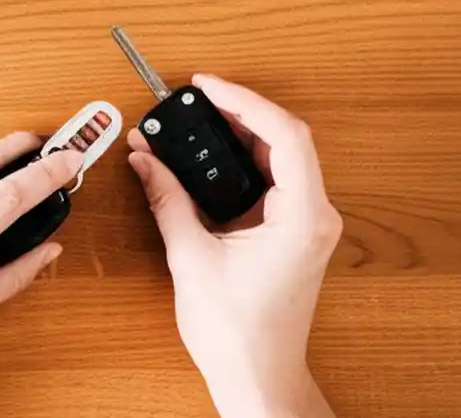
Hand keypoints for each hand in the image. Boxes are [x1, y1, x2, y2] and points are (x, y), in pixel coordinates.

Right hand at [128, 74, 340, 417]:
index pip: (284, 135)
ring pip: (281, 157)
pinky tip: (210, 156)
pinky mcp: (294, 232)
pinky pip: (275, 179)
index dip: (245, 100)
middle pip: (285, 139)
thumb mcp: (190, 256)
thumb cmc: (236, 331)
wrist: (257, 374)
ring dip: (240, 134)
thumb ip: (167, 199)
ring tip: (198, 118)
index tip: (206, 85)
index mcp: (300, 218)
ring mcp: (308, 224)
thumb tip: (146, 158)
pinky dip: (242, 161)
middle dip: (238, 111)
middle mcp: (315, 216)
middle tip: (196, 96)